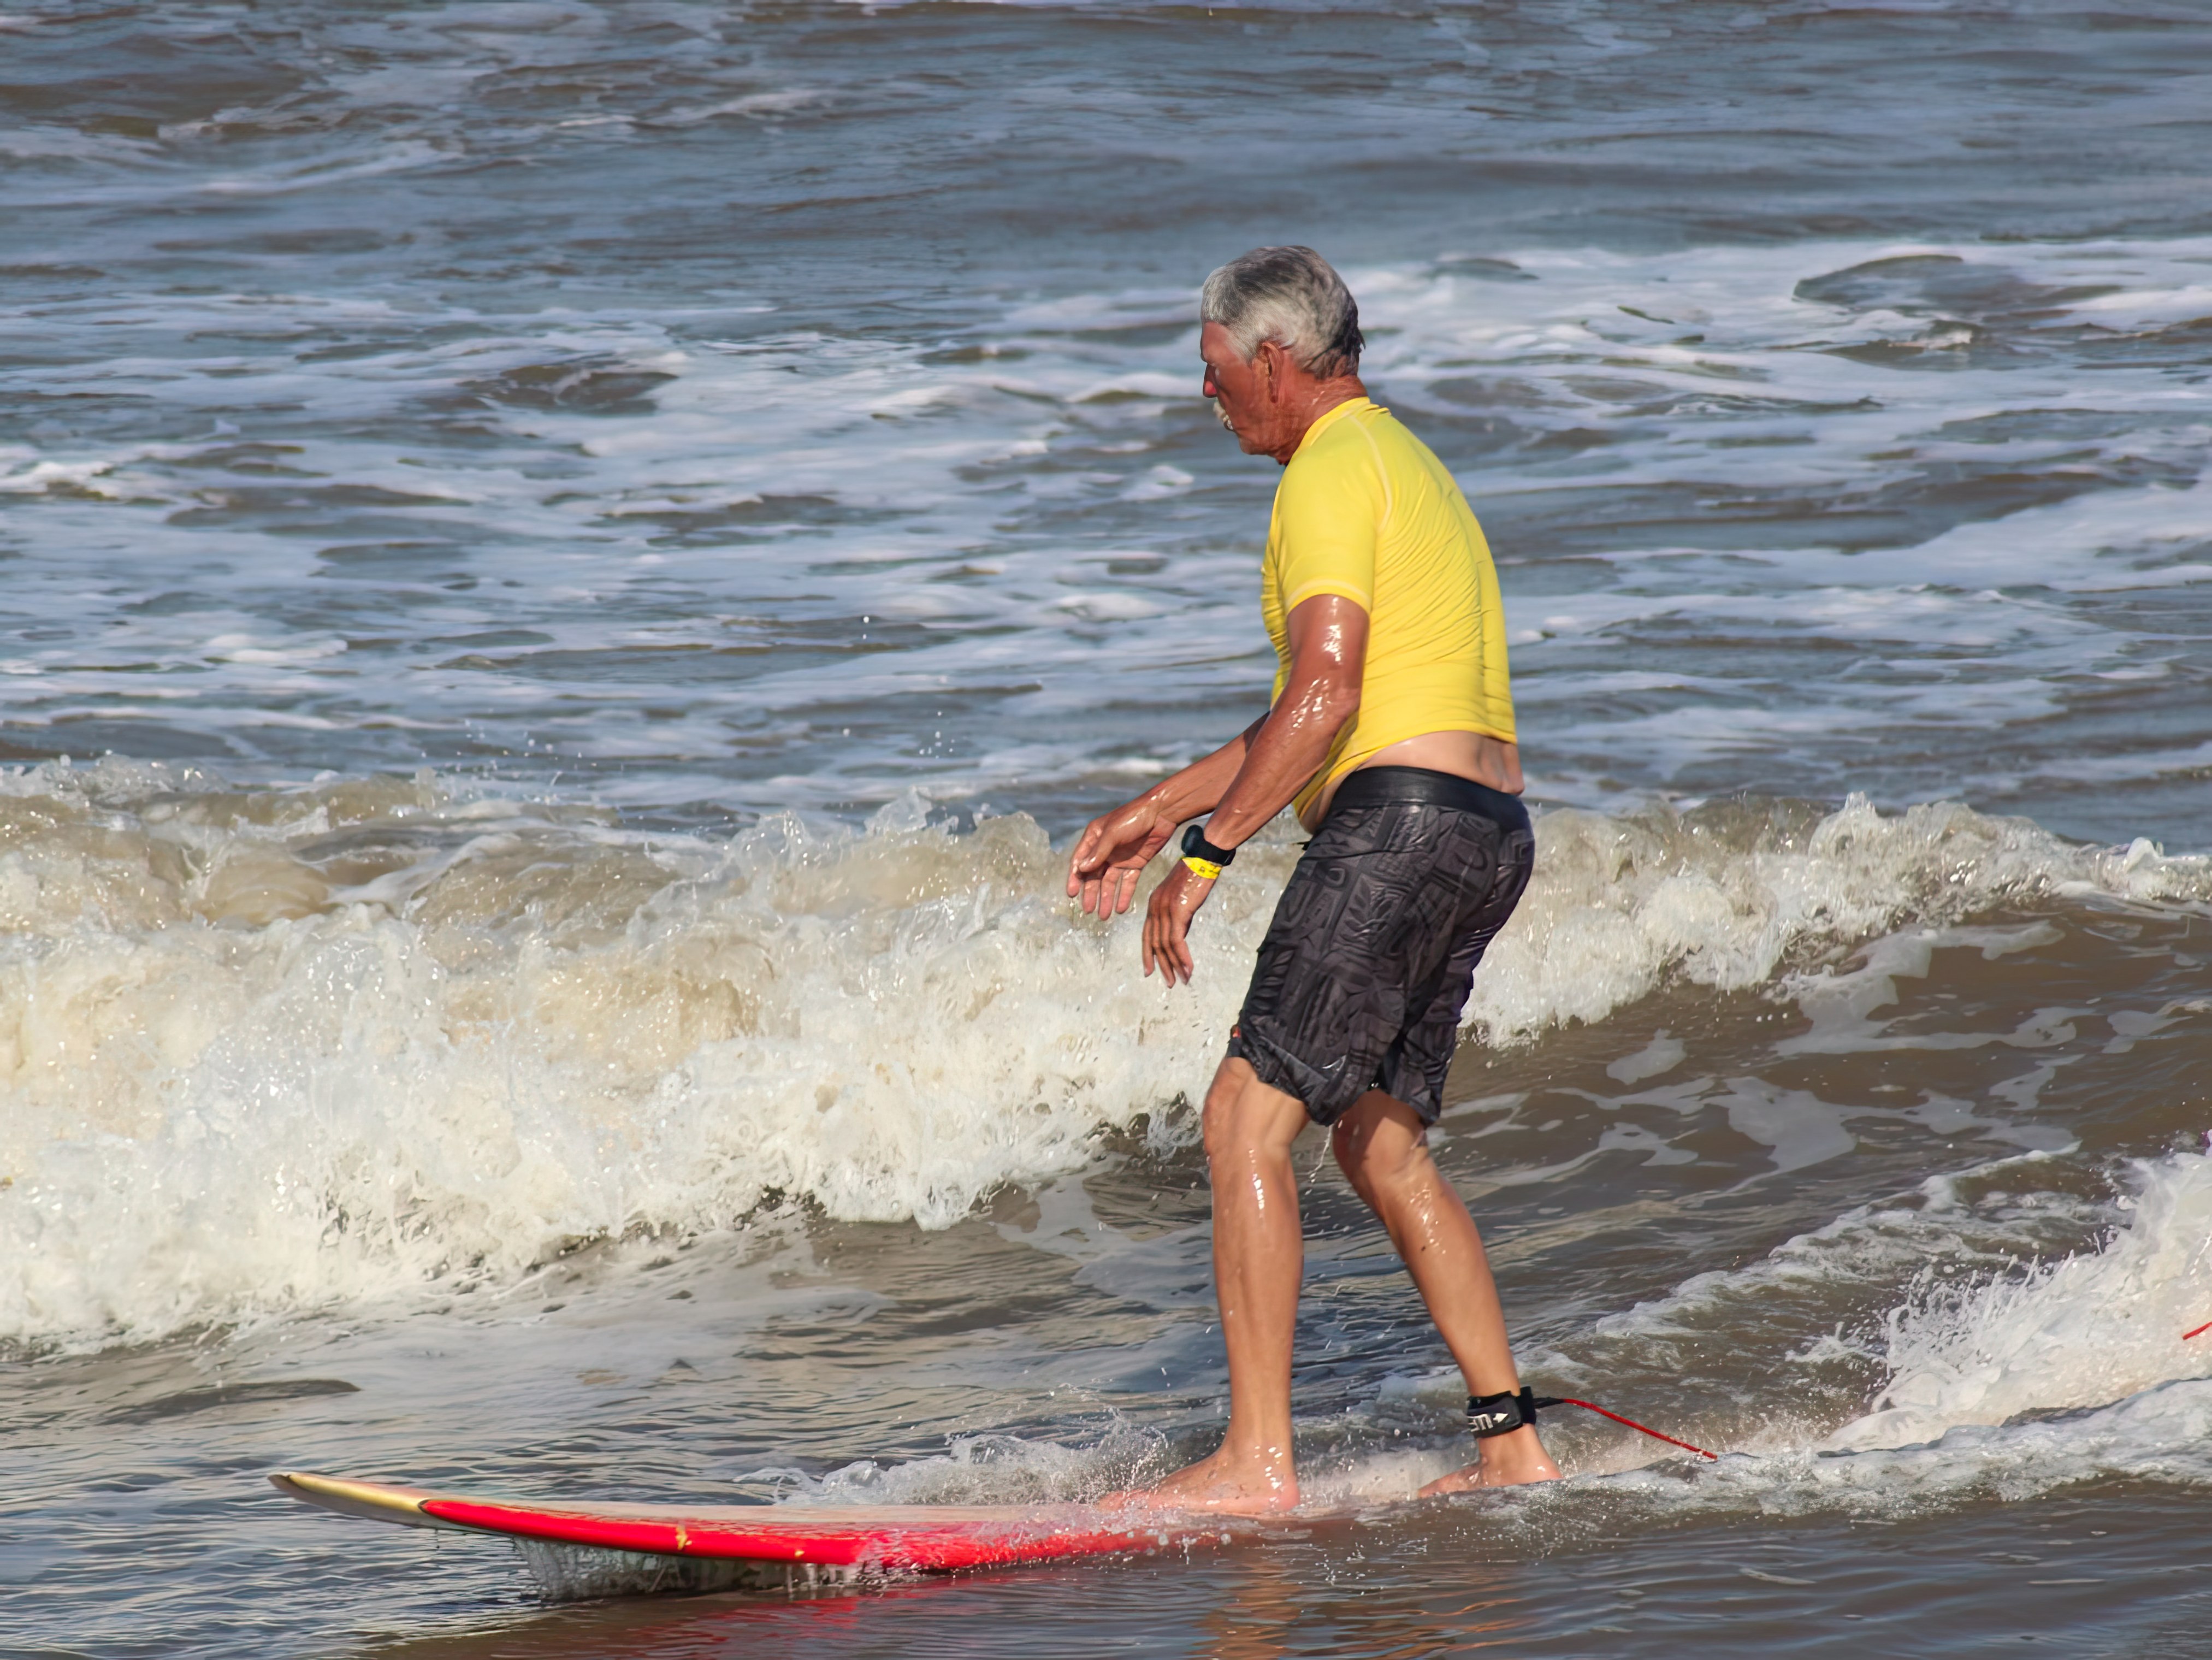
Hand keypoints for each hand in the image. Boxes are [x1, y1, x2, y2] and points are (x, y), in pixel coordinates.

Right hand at [1067, 796, 1177, 915]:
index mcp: (1094, 838)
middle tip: (1088, 910)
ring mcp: (1120, 857)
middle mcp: (1105, 849)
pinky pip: (1128, 882)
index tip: (1071, 894)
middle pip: (1094, 875)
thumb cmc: (1134, 817)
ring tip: (1104, 915)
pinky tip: (1120, 908)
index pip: (1080, 861)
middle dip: (1091, 893)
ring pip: (1110, 882)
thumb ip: (1099, 852)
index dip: (1075, 878)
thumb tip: (1081, 870)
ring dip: (1107, 898)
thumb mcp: (1113, 833)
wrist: (1163, 812)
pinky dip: (1124, 895)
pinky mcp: (1136, 863)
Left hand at [1143, 859, 1213, 986]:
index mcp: (1154, 905)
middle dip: (1162, 966)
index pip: (1147, 935)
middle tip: (1170, 983)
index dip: (1148, 955)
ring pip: (1166, 945)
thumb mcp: (1182, 899)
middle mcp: (1155, 908)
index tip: (1150, 972)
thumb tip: (1180, 937)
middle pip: (1155, 944)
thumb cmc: (1195, 876)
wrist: (1203, 859)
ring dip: (1175, 966)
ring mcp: (1164, 910)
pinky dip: (1182, 957)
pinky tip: (1189, 969)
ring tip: (1183, 980)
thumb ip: (1178, 918)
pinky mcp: (1177, 912)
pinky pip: (1177, 941)